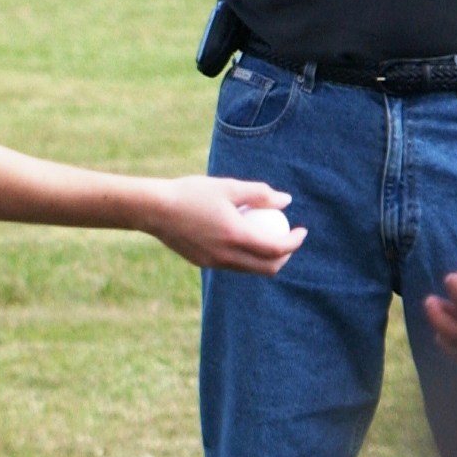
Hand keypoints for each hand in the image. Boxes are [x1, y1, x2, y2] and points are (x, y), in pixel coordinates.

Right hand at [154, 178, 303, 275]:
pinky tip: (242, 237)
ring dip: (265, 258)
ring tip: (267, 236)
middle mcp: (227, 256)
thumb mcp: (228, 187)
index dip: (294, 242)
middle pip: (268, 267)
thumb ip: (260, 194)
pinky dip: (245, 255)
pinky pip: (233, 265)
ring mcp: (214, 263)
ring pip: (250, 269)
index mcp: (235, 236)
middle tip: (288, 238)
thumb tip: (286, 201)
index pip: (276, 249)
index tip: (301, 230)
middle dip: (285, 256)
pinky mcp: (203, 263)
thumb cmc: (191, 193)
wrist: (154, 210)